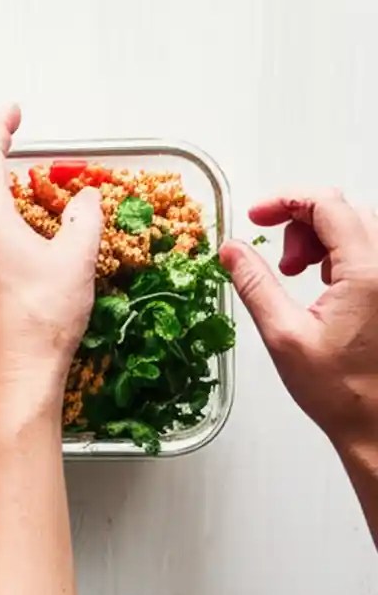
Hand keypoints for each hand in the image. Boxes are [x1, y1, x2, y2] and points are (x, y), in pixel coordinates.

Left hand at [0, 106, 103, 424]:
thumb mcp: (76, 260)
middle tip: (42, 168)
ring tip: (53, 218)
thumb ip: (84, 220)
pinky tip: (41, 256)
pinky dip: (15, 239)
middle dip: (14, 174)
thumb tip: (87, 199)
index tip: (13, 112)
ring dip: (18, 212)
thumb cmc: (41, 320)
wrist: (17, 378)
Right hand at [219, 190, 377, 445]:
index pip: (327, 205)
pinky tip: (324, 285)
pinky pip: (372, 250)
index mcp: (368, 273)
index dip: (284, 202)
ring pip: (361, 228)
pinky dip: (343, 254)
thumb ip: (255, 283)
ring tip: (297, 273)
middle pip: (345, 211)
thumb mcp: (283, 335)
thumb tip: (231, 250)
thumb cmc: (342, 393)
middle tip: (278, 258)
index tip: (256, 217)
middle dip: (302, 223)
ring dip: (322, 238)